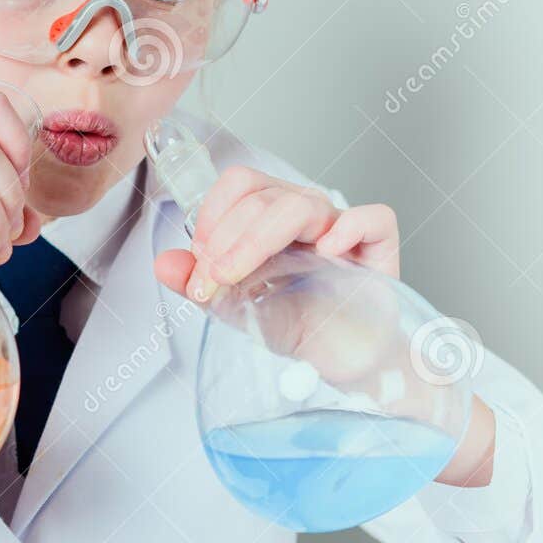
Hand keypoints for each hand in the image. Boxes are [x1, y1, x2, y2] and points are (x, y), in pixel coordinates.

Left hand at [154, 165, 399, 302]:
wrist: (338, 358)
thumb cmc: (294, 323)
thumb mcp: (234, 305)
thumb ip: (198, 283)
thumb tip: (163, 263)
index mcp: (270, 214)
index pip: (239, 184)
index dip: (214, 214)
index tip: (201, 261)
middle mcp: (305, 212)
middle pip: (262, 197)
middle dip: (226, 239)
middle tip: (213, 281)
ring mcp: (342, 226)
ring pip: (300, 205)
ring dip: (257, 239)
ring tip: (238, 275)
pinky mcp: (379, 248)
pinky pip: (372, 218)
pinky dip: (349, 227)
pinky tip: (326, 252)